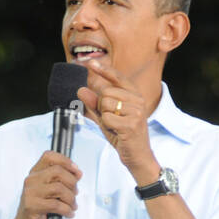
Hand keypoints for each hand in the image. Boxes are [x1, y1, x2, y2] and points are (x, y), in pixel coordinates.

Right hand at [8, 150, 81, 218]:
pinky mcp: (32, 206)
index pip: (49, 156)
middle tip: (75, 194)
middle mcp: (31, 180)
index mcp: (34, 173)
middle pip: (57, 171)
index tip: (76, 172)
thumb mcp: (48, 192)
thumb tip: (78, 174)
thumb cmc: (38, 210)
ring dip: (71, 199)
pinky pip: (56, 205)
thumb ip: (60, 181)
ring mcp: (30, 193)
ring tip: (72, 206)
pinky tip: (69, 214)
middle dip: (72, 183)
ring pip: (59, 188)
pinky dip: (67, 210)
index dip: (66, 161)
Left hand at [77, 59, 159, 179]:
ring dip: (104, 117)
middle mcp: (138, 100)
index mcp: (134, 95)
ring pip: (105, 103)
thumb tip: (80, 89)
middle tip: (112, 120)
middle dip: (101, 106)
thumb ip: (94, 103)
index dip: (104, 69)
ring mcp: (136, 111)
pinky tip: (117, 132)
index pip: (118, 77)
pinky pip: (106, 118)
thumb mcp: (106, 117)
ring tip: (115, 126)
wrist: (137, 156)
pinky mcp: (131, 123)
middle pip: (106, 91)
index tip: (89, 62)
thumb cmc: (122, 135)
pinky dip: (106, 126)